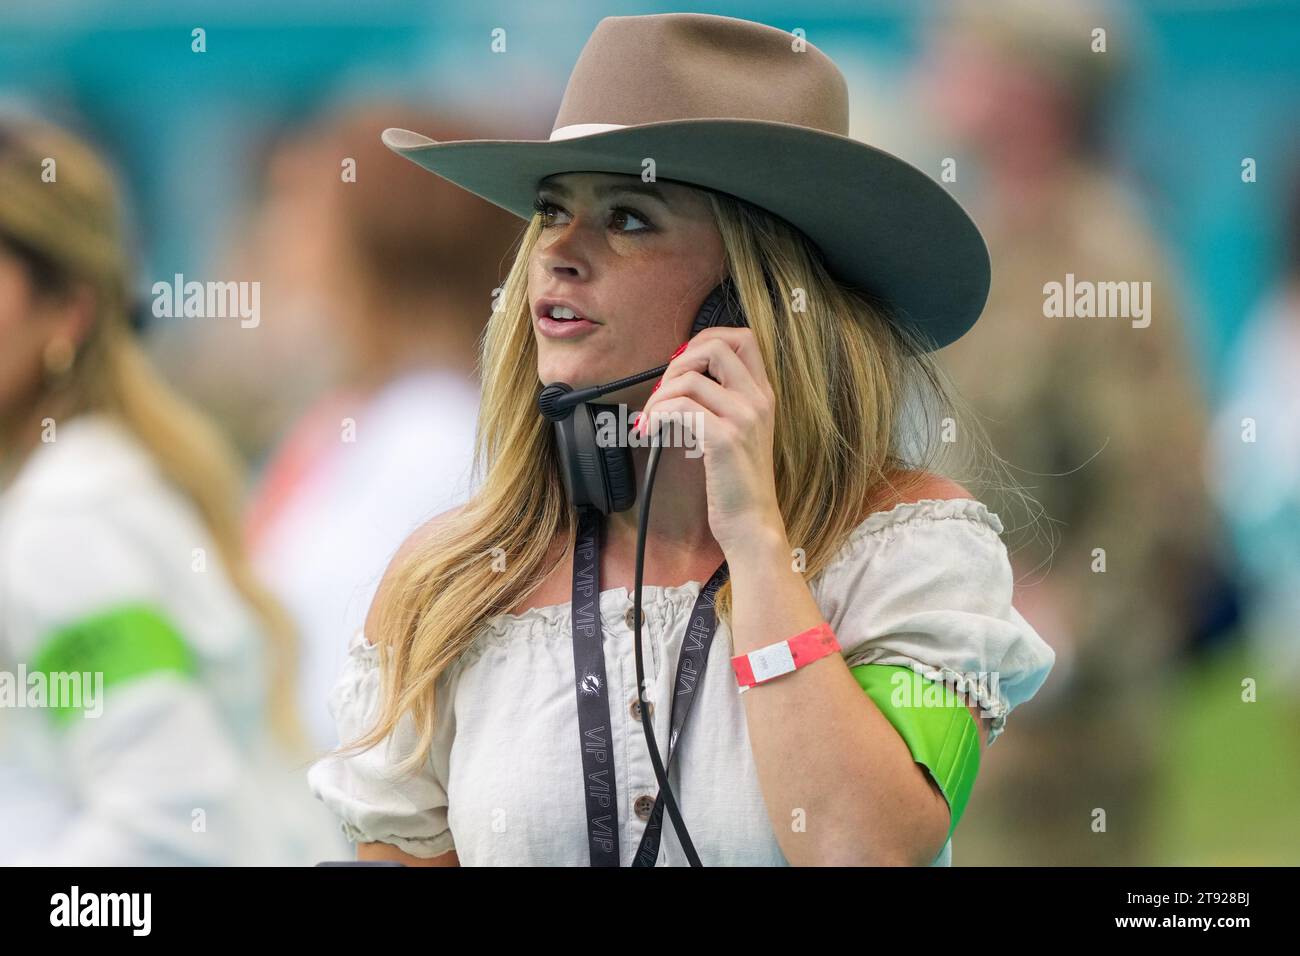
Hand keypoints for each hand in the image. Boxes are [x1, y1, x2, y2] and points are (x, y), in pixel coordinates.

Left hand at [635, 327, 783, 555]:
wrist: (752, 524)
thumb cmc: (738, 483)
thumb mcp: (740, 433)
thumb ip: (723, 402)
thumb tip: (683, 379)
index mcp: (763, 395)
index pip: (742, 338)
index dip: (706, 340)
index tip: (683, 365)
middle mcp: (758, 400)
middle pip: (716, 346)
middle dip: (679, 362)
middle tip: (662, 391)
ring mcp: (744, 418)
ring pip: (690, 379)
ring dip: (659, 395)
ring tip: (651, 418)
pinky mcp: (725, 440)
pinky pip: (681, 409)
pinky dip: (658, 415)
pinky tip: (651, 431)